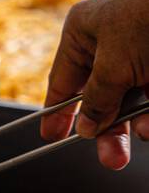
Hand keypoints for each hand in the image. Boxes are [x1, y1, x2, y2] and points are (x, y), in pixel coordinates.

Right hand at [41, 0, 148, 169]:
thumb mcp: (114, 65)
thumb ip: (98, 100)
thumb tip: (87, 127)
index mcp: (83, 34)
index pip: (63, 81)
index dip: (57, 112)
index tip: (52, 137)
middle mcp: (110, 43)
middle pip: (101, 97)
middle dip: (109, 130)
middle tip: (113, 158)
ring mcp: (140, 51)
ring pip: (132, 99)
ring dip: (137, 122)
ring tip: (146, 134)